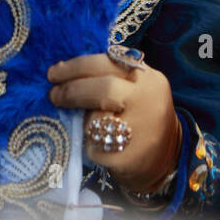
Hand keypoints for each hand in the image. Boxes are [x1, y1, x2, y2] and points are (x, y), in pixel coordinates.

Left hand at [48, 52, 181, 192]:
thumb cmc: (138, 114)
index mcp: (146, 77)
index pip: (105, 63)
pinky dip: (88, 145)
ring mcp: (142, 130)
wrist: (166, 157)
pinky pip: (94, 146)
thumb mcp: (131, 87)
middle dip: (71, 91)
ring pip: (96, 120)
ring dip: (81, 120)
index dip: (75, 67)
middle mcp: (148, 100)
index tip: (53, 74)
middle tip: (54, 95)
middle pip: (102, 89)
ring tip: (82, 122)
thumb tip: (60, 70)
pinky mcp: (129, 156)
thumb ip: (105, 75)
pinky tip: (96, 145)